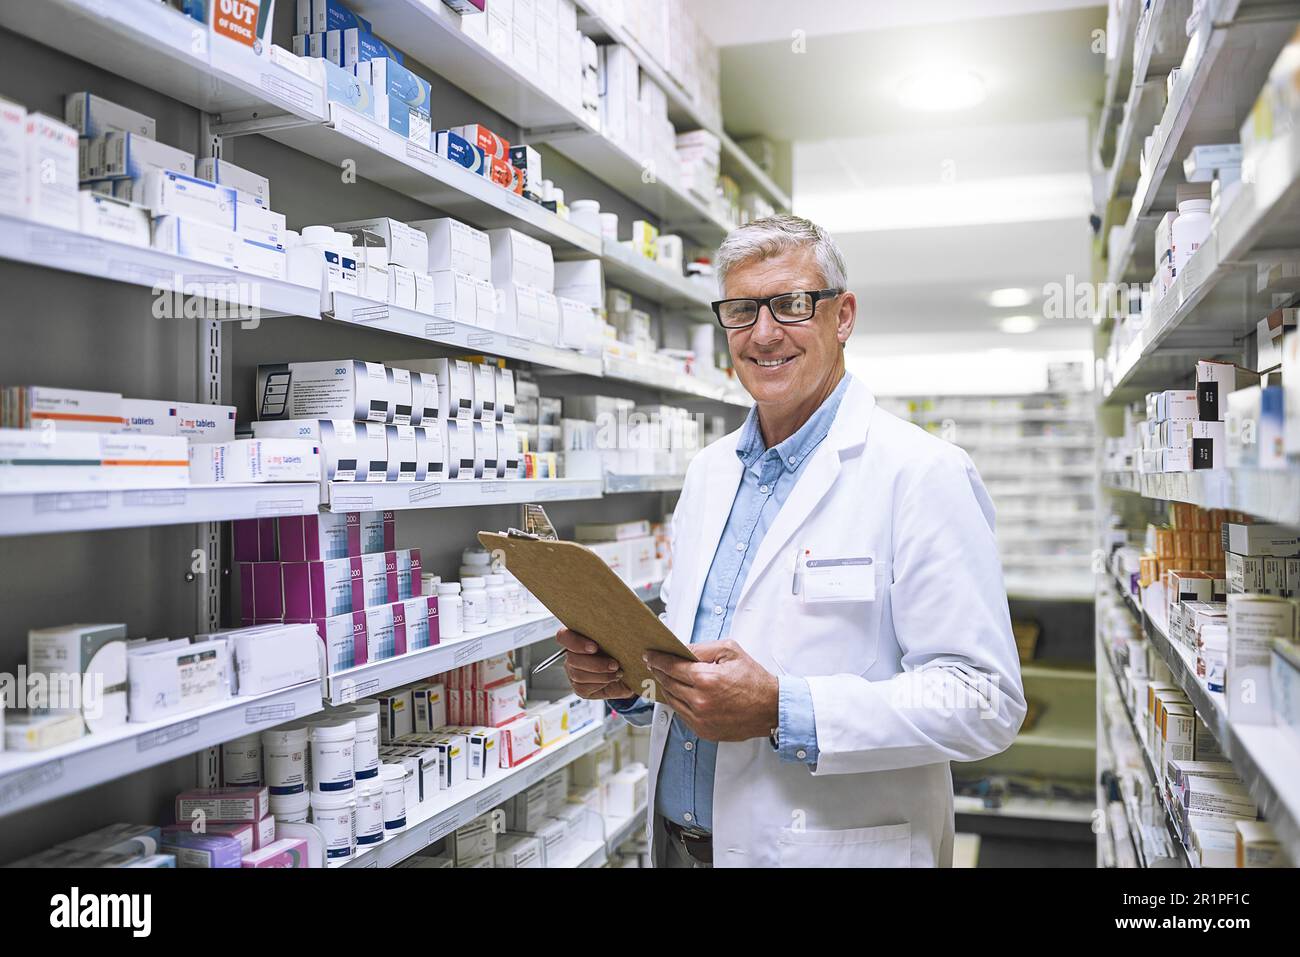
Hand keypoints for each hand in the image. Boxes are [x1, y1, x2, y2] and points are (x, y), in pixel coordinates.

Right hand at [557, 628, 634, 699]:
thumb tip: (627, 640)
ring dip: (601, 675)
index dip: (575, 642)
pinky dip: (600, 684)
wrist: (630, 674)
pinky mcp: (579, 688)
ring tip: (617, 672)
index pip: (563, 636)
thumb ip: (617, 638)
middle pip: (572, 658)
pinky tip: (611, 679)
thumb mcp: (622, 643)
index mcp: (578, 638)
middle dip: (595, 663)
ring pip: (578, 674)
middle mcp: (572, 655)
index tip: (594, 647)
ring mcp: (573, 672)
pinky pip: (582, 688)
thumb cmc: (624, 654)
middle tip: (614, 664)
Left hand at [644, 639, 778, 741]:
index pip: (670, 667)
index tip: (649, 655)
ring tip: (665, 677)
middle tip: (654, 664)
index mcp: (706, 679)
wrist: (771, 708)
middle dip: (658, 671)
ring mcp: (700, 719)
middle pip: (667, 683)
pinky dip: (678, 702)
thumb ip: (702, 648)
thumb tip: (681, 649)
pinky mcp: (703, 731)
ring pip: (672, 700)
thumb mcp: (730, 651)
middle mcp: (700, 702)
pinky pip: (682, 714)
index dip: (657, 659)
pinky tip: (680, 693)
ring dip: (666, 687)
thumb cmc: (754, 680)